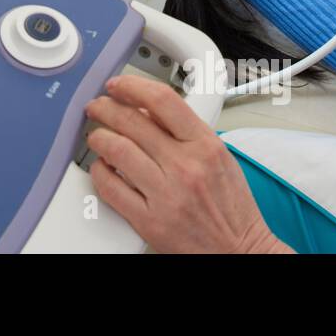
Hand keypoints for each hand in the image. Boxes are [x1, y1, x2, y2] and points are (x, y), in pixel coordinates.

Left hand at [85, 74, 291, 253]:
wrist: (239, 250)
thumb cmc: (231, 207)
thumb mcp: (219, 156)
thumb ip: (185, 131)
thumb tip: (145, 110)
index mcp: (205, 145)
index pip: (162, 100)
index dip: (132, 86)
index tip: (118, 85)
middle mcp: (185, 166)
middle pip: (132, 121)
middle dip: (105, 108)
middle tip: (97, 107)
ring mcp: (166, 194)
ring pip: (116, 150)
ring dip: (98, 137)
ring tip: (96, 136)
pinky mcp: (149, 221)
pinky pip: (110, 187)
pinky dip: (99, 172)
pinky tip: (101, 167)